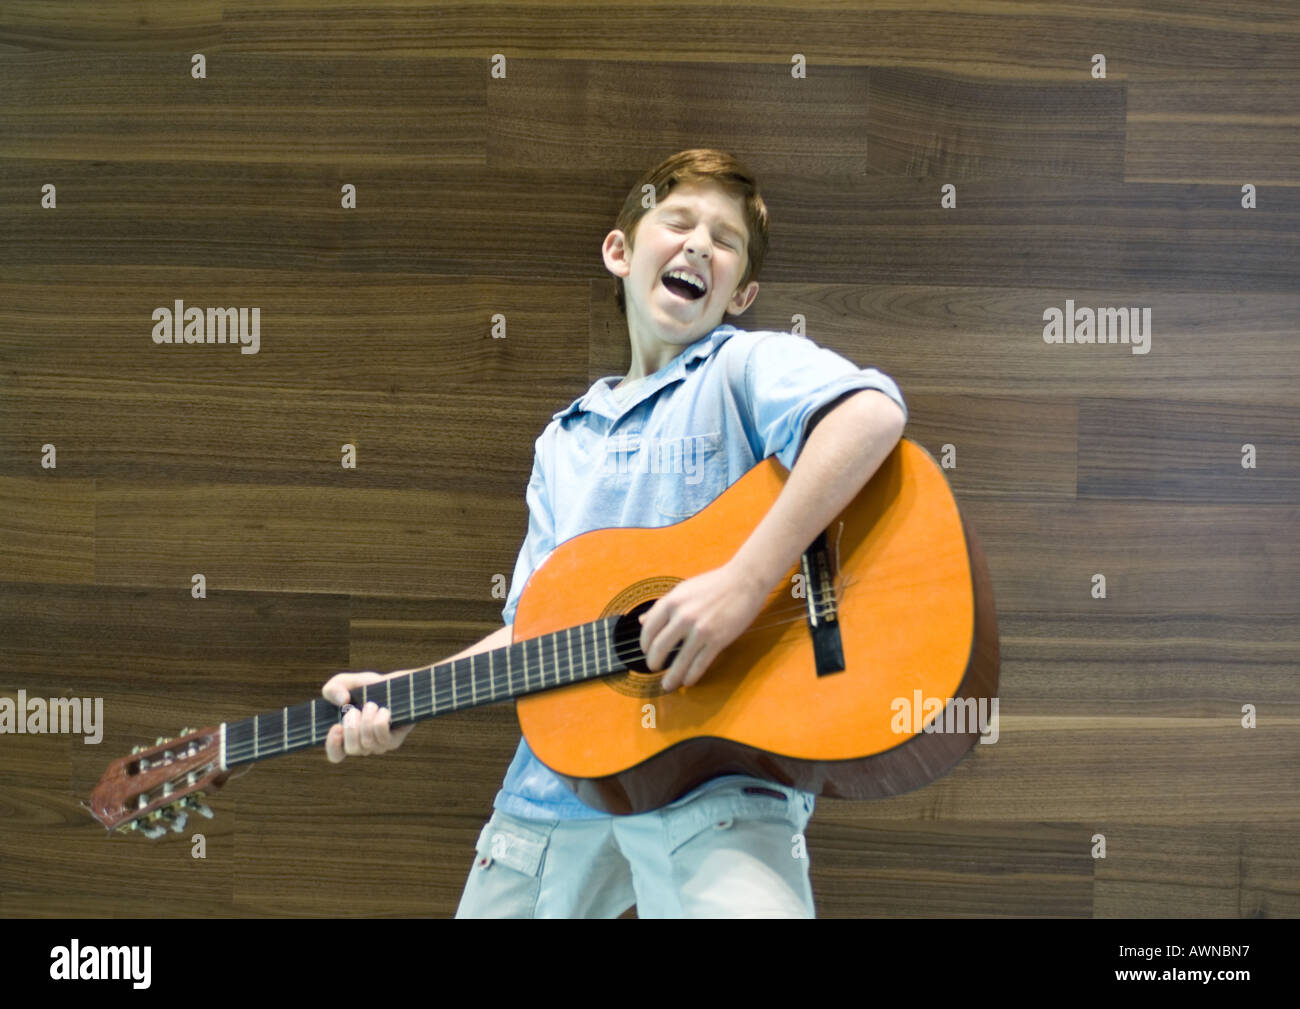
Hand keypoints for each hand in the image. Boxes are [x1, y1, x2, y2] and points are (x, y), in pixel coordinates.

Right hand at [322, 671, 414, 762]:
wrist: (398, 684)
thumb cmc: (369, 687)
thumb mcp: (346, 683)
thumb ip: (332, 689)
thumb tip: (342, 701)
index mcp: (346, 736)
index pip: (336, 755)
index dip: (333, 746)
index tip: (336, 727)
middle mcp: (362, 744)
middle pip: (352, 749)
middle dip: (351, 728)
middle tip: (353, 711)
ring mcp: (378, 745)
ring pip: (367, 743)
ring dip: (366, 721)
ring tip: (371, 704)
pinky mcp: (394, 741)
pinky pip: (383, 738)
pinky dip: (380, 722)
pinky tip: (384, 710)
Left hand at [638, 561, 769, 691]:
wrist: (744, 581)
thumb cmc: (714, 584)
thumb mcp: (682, 590)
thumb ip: (662, 606)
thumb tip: (642, 621)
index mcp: (672, 602)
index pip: (648, 630)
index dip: (644, 645)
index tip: (646, 652)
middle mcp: (683, 616)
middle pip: (659, 648)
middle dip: (654, 663)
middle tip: (654, 668)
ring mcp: (700, 630)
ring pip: (679, 661)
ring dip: (671, 677)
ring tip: (667, 684)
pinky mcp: (717, 640)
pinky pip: (699, 664)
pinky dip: (691, 676)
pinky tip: (688, 681)